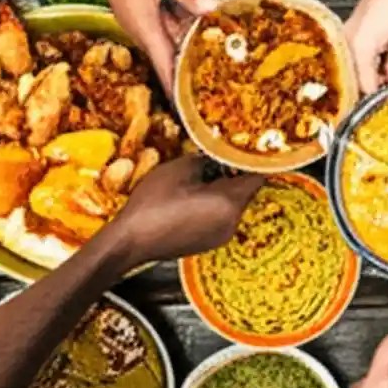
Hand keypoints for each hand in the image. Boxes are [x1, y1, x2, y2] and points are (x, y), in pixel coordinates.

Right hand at [88, 0, 217, 93]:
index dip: (176, 89)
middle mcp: (140, 28)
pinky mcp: (142, 10)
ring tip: (218, 54)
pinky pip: (166, 24)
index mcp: (144, 26)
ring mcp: (140, 20)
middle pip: (169, 56)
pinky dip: (183, 27)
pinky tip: (202, 22)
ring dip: (189, 44)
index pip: (164, 66)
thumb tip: (212, 8)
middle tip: (217, 83)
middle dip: (190, 69)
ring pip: (170, 39)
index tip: (189, 109)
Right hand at [109, 155, 262, 264]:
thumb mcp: (181, 168)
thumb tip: (221, 153)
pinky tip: (195, 194)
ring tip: (205, 173)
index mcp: (229, 203)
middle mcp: (232, 222)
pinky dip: (215, 203)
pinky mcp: (210, 242)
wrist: (130, 241)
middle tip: (222, 154)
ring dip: (224, 188)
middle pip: (246, 191)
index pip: (257, 177)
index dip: (255, 159)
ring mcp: (222, 236)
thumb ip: (209, 158)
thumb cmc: (152, 204)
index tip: (250, 145)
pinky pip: (222, 216)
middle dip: (236, 172)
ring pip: (233, 204)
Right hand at [345, 0, 387, 92]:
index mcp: (359, 45)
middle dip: (372, 95)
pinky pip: (360, 55)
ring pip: (357, 68)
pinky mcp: (357, 26)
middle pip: (355, 80)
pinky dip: (373, 65)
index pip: (363, 88)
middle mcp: (348, 39)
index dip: (378, 104)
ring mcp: (350, 32)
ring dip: (373, 80)